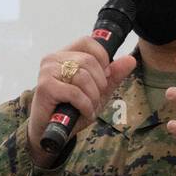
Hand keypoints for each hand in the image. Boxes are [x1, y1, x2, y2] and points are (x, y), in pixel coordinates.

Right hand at [28, 37, 135, 164]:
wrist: (50, 133)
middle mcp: (53, 59)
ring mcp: (47, 72)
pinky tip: (83, 112)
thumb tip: (130, 60)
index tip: (103, 79)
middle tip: (95, 99)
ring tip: (89, 107)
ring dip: (93, 97)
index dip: (102, 59)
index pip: (88, 42)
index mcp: (64, 55)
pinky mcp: (45, 87)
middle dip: (100, 84)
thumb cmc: (71, 111)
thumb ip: (113, 76)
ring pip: (83, 77)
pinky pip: (75, 92)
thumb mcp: (97, 92)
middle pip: (89, 61)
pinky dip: (85, 105)